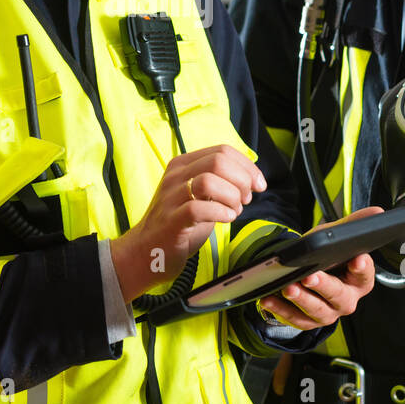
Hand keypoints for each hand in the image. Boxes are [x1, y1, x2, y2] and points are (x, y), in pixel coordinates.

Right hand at [110, 144, 265, 301]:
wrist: (146, 252)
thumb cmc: (178, 224)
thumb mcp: (199, 196)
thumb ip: (219, 183)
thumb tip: (250, 178)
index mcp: (184, 165)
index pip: (222, 151)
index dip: (247, 166)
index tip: (258, 184)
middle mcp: (176, 176)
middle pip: (218, 161)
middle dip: (242, 180)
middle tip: (246, 199)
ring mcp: (171, 197)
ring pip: (209, 180)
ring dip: (232, 196)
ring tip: (234, 210)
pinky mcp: (171, 220)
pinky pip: (199, 208)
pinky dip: (221, 213)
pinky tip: (225, 219)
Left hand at [256, 206, 380, 330]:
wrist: (307, 274)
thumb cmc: (326, 257)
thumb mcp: (336, 239)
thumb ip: (354, 225)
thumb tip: (377, 211)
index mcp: (359, 281)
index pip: (365, 275)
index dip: (361, 268)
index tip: (356, 259)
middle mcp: (346, 300)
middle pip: (338, 295)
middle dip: (324, 285)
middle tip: (310, 275)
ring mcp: (328, 313)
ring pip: (317, 310)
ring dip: (301, 299)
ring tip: (288, 287)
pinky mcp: (309, 322)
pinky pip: (295, 318)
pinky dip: (280, 309)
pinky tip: (268, 299)